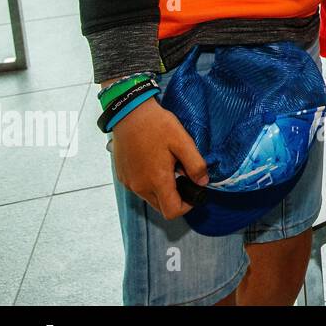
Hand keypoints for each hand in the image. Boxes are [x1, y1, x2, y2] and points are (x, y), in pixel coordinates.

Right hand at [111, 97, 207, 219]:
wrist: (129, 113)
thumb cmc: (157, 126)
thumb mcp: (183, 142)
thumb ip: (195, 165)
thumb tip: (203, 182)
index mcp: (156, 180)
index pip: (172, 211)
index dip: (187, 206)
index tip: (193, 190)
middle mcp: (140, 186)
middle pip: (161, 207)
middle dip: (175, 197)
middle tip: (182, 175)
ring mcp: (129, 182)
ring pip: (150, 198)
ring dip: (162, 189)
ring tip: (168, 166)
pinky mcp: (123, 176)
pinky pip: (139, 188)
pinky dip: (149, 182)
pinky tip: (155, 163)